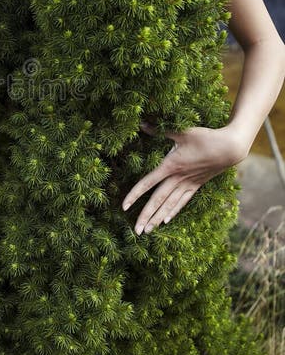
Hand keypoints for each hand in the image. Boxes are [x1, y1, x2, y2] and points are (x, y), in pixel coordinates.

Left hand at [122, 123, 247, 234]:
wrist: (230, 147)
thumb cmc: (206, 137)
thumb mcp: (182, 132)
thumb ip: (160, 130)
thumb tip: (142, 123)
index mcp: (171, 166)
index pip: (148, 183)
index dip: (134, 195)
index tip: (124, 206)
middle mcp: (178, 178)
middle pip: (158, 200)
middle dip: (146, 216)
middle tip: (136, 231)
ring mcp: (188, 184)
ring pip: (169, 205)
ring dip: (158, 218)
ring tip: (148, 231)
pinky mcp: (196, 185)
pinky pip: (182, 201)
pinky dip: (173, 211)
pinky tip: (166, 221)